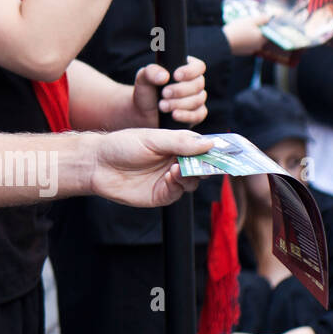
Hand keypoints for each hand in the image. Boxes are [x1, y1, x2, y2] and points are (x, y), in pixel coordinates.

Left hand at [88, 127, 211, 206]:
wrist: (96, 164)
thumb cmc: (121, 145)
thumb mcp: (152, 139)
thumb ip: (180, 142)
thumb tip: (211, 143)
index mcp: (176, 144)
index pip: (204, 147)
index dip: (220, 149)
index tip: (236, 150)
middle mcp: (176, 161)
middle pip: (203, 166)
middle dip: (210, 165)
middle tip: (213, 163)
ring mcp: (170, 179)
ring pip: (194, 180)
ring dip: (191, 174)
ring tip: (178, 167)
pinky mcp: (161, 194)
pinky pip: (179, 192)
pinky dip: (179, 184)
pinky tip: (170, 176)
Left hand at [132, 57, 207, 126]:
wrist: (144, 112)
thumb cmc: (147, 91)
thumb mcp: (144, 78)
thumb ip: (151, 72)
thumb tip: (164, 76)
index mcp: (185, 69)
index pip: (198, 66)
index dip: (190, 71)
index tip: (176, 76)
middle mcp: (194, 83)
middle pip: (198, 84)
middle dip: (180, 90)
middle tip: (164, 93)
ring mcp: (197, 99)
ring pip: (197, 100)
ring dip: (179, 103)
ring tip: (162, 105)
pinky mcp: (197, 114)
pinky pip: (198, 115)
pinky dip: (186, 115)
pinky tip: (174, 114)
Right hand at [224, 14, 269, 55]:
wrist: (222, 42)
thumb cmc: (237, 29)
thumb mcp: (250, 20)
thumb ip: (262, 18)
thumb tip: (269, 17)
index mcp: (262, 38)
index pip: (268, 32)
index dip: (263, 25)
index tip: (257, 21)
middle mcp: (258, 46)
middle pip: (260, 36)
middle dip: (255, 30)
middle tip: (247, 24)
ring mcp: (250, 50)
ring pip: (253, 41)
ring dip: (249, 35)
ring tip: (240, 29)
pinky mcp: (243, 52)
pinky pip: (246, 45)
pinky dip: (244, 40)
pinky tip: (237, 36)